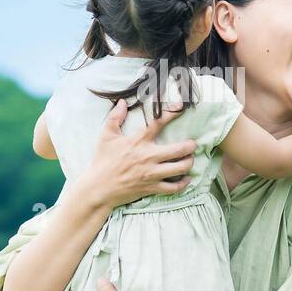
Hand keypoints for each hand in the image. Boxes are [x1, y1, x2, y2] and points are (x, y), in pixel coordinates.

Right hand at [74, 99, 196, 209]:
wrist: (99, 187)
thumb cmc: (103, 161)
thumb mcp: (106, 136)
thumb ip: (115, 117)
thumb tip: (122, 102)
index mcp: (138, 141)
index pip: (158, 123)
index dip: (172, 113)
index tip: (181, 107)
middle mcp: (148, 156)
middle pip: (178, 150)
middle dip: (190, 146)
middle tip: (193, 144)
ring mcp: (152, 174)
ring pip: (180, 168)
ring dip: (189, 163)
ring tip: (190, 159)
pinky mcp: (152, 187)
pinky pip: (174, 187)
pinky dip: (183, 183)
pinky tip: (186, 178)